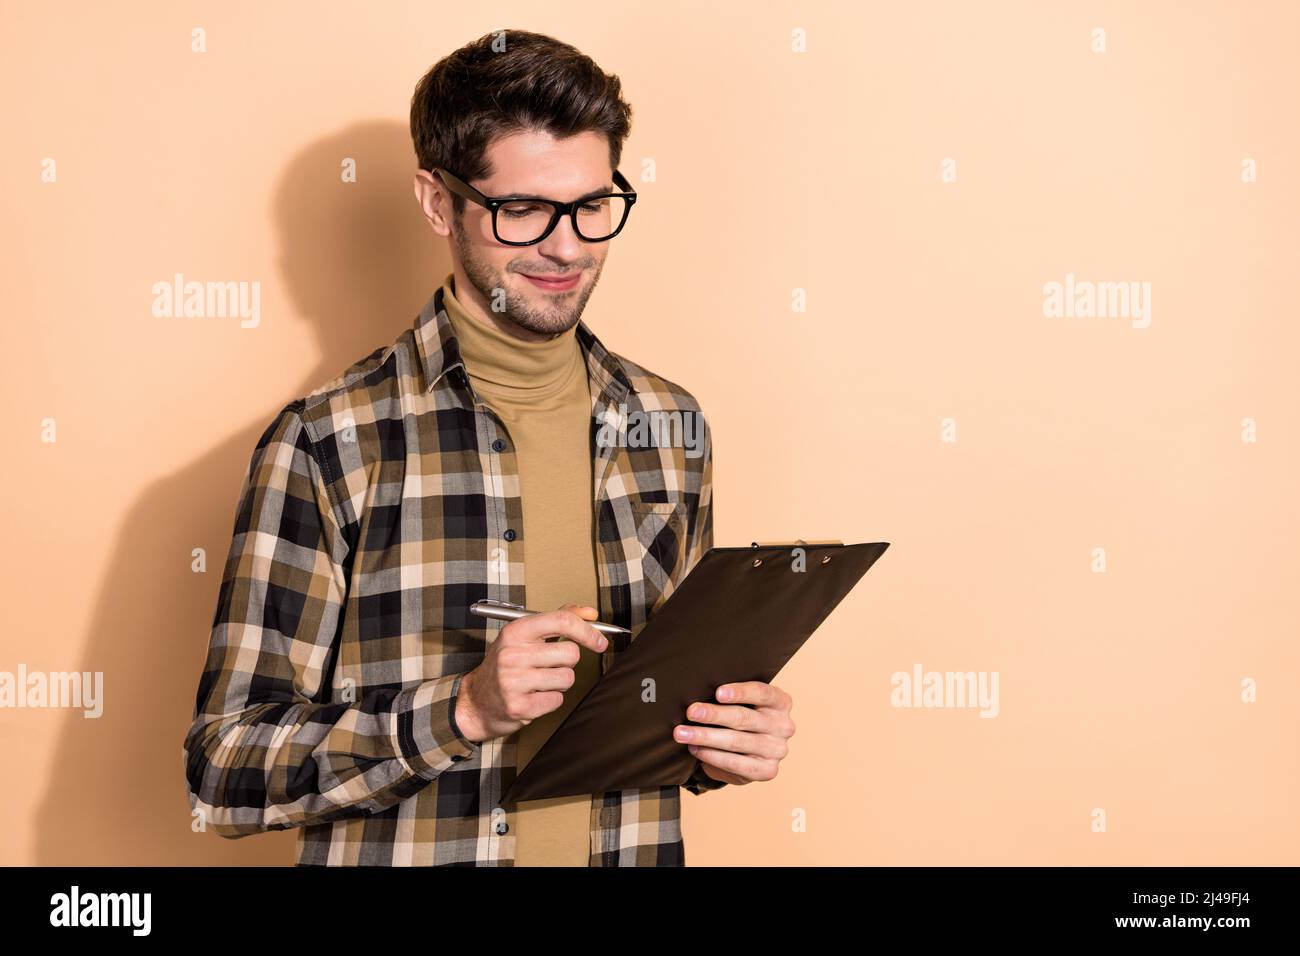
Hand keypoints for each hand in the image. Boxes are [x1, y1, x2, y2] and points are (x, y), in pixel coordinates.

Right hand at [455, 604, 605, 742]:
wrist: (477, 700)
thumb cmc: (507, 664)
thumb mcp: (525, 636)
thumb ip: (558, 620)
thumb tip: (590, 613)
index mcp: (516, 631)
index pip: (562, 621)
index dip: (588, 631)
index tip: (600, 641)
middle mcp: (512, 653)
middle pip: (571, 653)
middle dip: (569, 662)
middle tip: (551, 665)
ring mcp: (513, 681)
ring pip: (567, 678)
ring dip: (560, 682)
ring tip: (540, 681)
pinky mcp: (518, 706)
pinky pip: (557, 700)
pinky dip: (552, 699)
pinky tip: (534, 695)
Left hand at [672, 681, 794, 784]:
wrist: (751, 751)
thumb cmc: (742, 716)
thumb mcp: (744, 702)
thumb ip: (729, 696)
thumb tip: (698, 689)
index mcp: (781, 702)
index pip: (762, 693)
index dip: (740, 692)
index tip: (717, 693)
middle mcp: (784, 726)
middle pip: (744, 718)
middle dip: (713, 715)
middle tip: (690, 712)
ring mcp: (778, 750)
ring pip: (736, 741)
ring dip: (705, 737)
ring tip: (683, 733)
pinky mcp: (767, 771)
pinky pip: (736, 764)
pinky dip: (712, 756)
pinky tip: (696, 749)